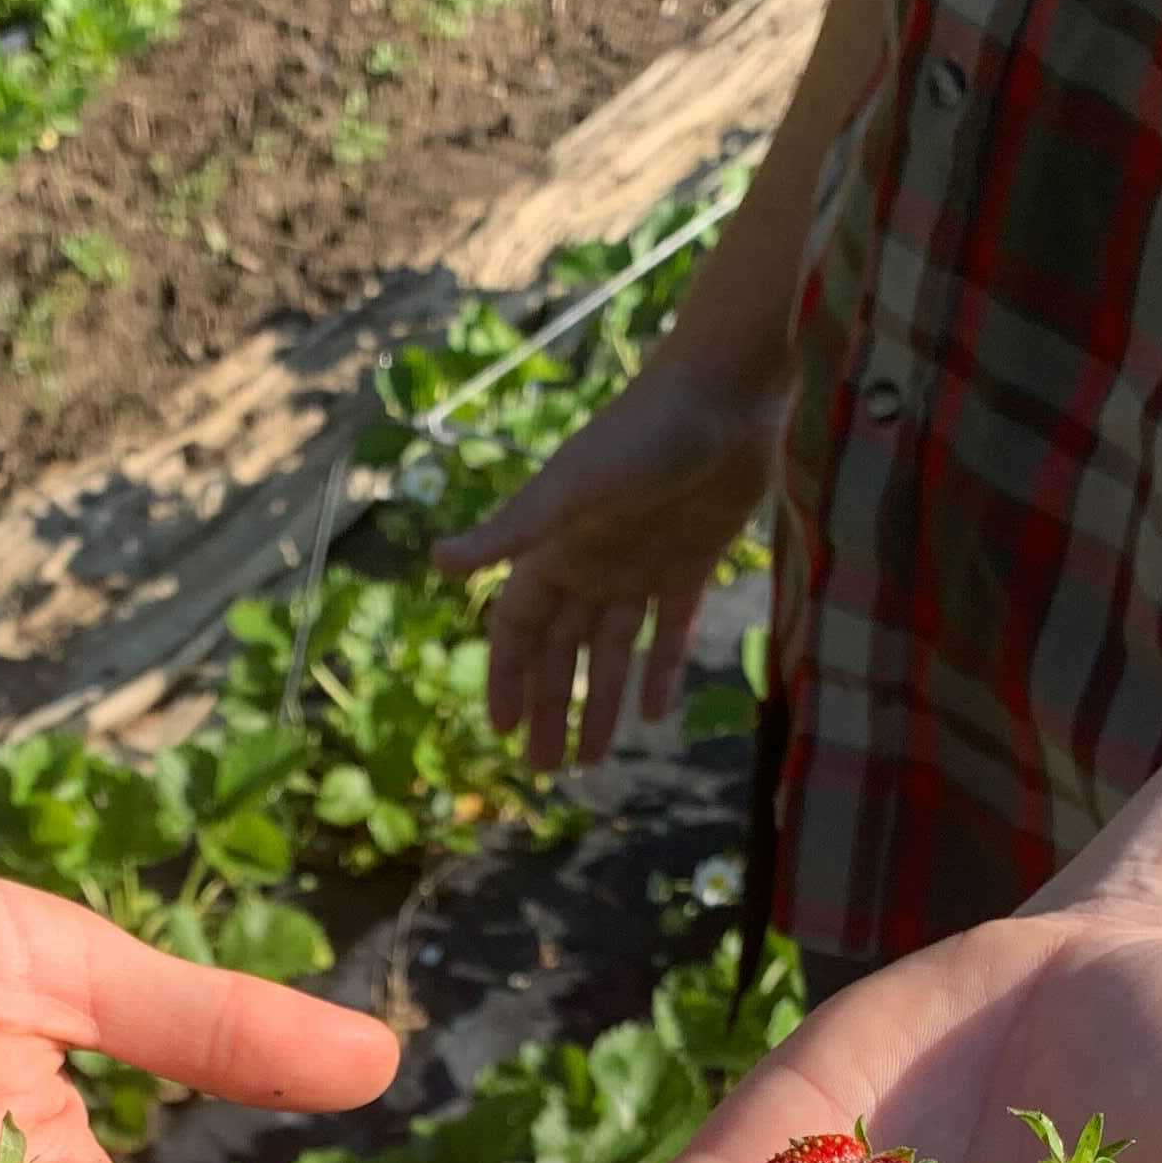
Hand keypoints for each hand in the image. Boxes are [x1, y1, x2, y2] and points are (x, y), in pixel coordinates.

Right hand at [434, 348, 788, 771]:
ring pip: (612, 651)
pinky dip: (661, 670)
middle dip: (551, 709)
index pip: (518, 628)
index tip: (502, 730)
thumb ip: (510, 532)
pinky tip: (653, 713)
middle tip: (544, 771)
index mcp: (554, 549)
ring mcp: (641, 564)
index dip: (508, 677)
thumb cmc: (641, 434)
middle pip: (562, 652)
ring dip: (599, 704)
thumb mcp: (570, 488)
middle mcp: (591, 562)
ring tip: (592, 760)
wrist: (725, 391)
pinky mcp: (693, 560)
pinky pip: (671, 629)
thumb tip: (436, 562)